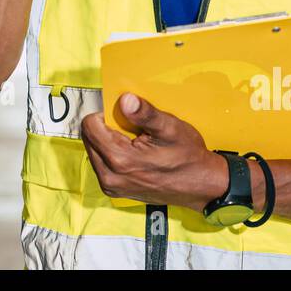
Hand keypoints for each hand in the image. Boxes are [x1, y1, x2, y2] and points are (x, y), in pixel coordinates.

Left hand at [80, 93, 231, 210]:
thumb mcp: (170, 128)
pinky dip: (113, 153)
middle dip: (105, 127)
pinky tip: (135, 152)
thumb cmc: (188, 157)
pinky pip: (102, 164)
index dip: (105, 113)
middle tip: (131, 127)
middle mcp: (110, 176)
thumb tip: (125, 100)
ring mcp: (112, 186)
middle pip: (89, 138)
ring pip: (94, 150)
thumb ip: (145, 113)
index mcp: (119, 160)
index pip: (90, 126)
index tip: (123, 115)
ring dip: (109, 140)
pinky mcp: (115, 190)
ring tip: (135, 140)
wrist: (201, 186)